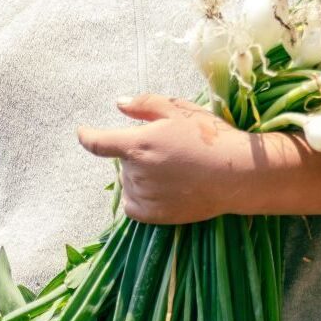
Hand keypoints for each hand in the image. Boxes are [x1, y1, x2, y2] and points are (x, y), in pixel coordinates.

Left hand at [77, 94, 255, 223]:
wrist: (237, 175)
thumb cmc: (210, 137)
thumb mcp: (178, 109)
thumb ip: (144, 105)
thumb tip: (118, 104)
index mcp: (137, 144)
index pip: (97, 143)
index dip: (86, 136)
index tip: (83, 132)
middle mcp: (136, 172)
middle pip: (121, 160)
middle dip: (135, 151)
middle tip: (168, 146)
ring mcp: (145, 196)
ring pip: (128, 182)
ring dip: (139, 173)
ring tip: (172, 168)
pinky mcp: (156, 216)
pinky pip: (133, 205)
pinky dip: (139, 195)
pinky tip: (161, 188)